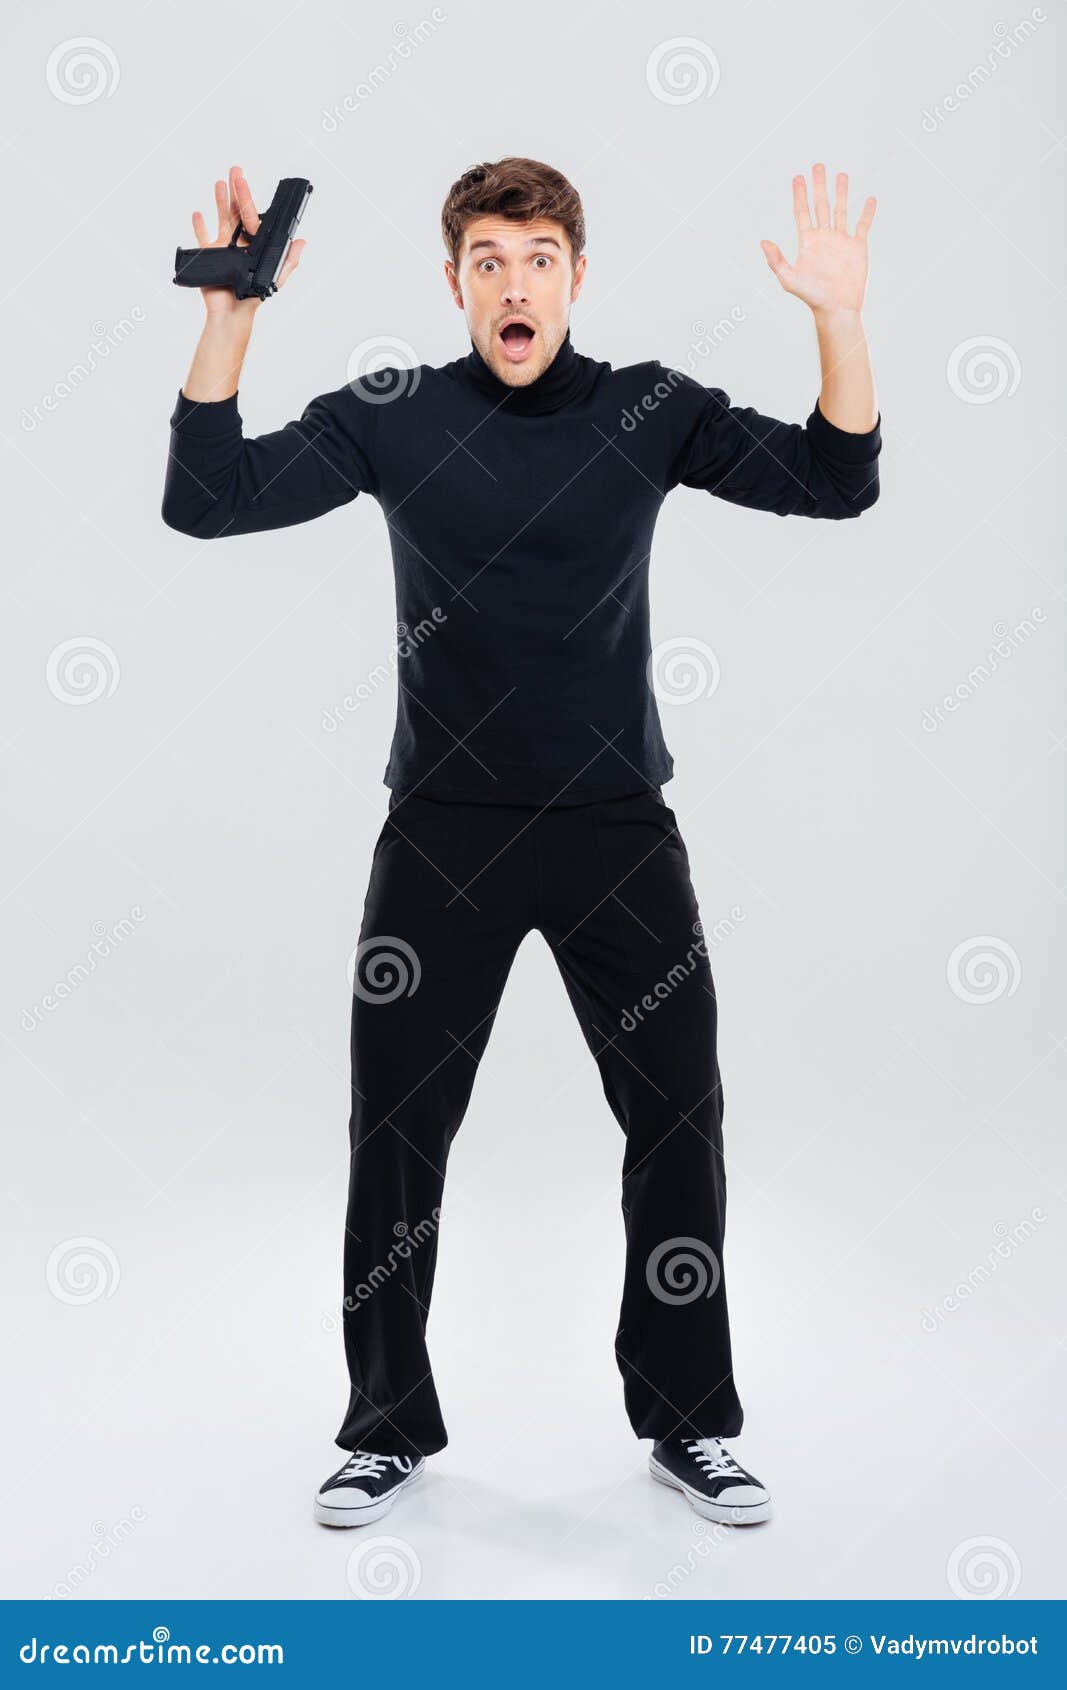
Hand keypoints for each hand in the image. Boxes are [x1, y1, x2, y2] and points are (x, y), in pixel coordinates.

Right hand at [190, 165, 305, 318]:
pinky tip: (198, 213)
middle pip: (237, 212)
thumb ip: (288, 260)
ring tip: (219, 183)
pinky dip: (199, 226)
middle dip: (236, 191)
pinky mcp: (209, 255)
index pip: (252, 217)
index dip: (249, 199)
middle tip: (235, 170)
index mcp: (255, 245)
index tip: (245, 182)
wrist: (230, 313)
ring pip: (222, 219)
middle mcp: (240, 243)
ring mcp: (224, 248)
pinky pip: (202, 237)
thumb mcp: (275, 278)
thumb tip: (302, 242)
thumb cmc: (253, 298)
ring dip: (220, 201)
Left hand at [760, 164, 874, 315]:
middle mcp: (824, 238)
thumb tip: (763, 242)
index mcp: (808, 242)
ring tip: (841, 175)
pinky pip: (863, 225)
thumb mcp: (789, 279)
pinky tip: (869, 199)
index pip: (802, 212)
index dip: (800, 195)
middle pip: (821, 205)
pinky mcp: (857, 247)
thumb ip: (776, 260)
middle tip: (818, 166)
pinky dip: (867, 212)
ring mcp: (841, 241)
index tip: (798, 177)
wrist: (837, 309)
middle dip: (819, 186)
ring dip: (841, 193)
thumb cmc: (812, 297)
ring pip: (841, 210)